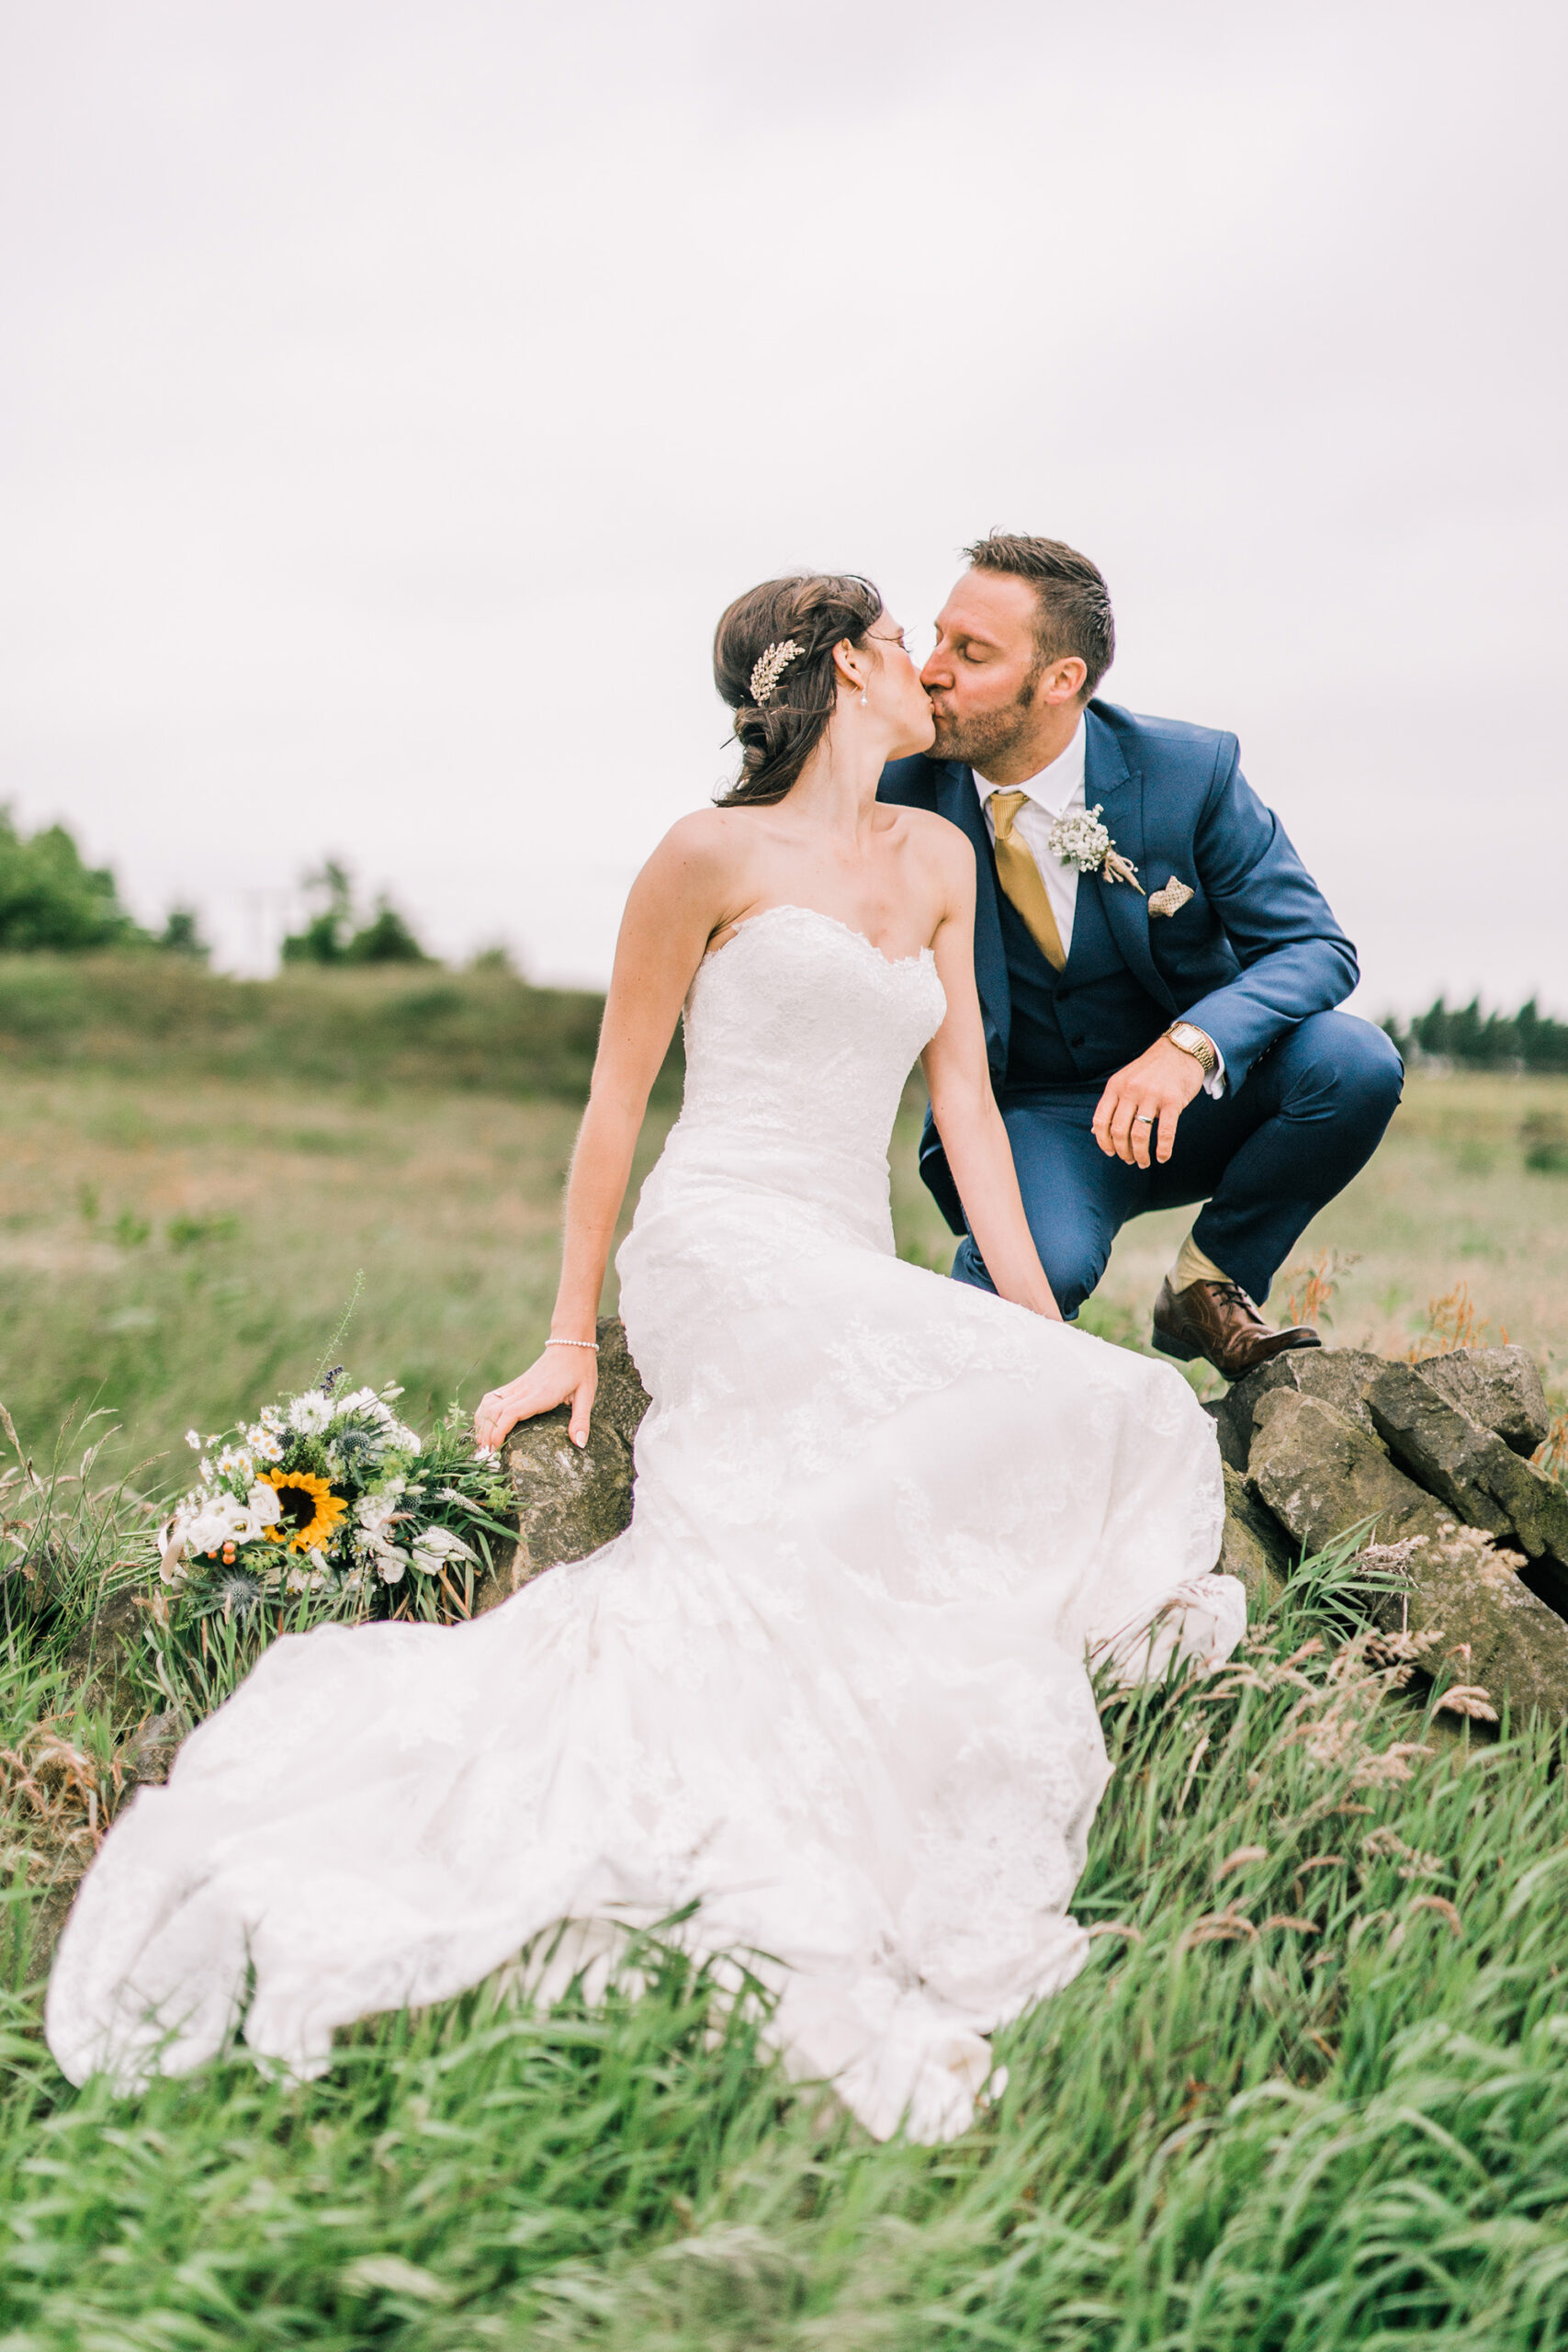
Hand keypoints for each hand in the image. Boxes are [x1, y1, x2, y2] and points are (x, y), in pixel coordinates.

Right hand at [475, 1345, 597, 1452]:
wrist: (571, 1343)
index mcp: (540, 1394)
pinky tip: (483, 1425)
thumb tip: (579, 1444)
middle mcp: (524, 1389)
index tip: (494, 1449)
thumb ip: (581, 1420)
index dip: (498, 1432)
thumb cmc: (580, 1369)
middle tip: (485, 1456)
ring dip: (481, 1424)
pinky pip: (492, 1397)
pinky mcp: (516, 1384)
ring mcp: (518, 1386)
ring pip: (489, 1404)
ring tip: (481, 1444)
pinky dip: (483, 1411)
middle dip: (486, 1435)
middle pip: (494, 1412)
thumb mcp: (587, 1395)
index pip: (510, 1413)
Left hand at [1092, 1038, 1204, 1167]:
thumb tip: (1095, 1132)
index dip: (1103, 1141)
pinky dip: (1163, 1150)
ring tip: (1143, 1163)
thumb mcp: (1125, 1080)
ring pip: (1139, 1135)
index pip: (1101, 1120)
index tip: (1110, 1152)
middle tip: (1129, 1160)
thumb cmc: (1151, 1070)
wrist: (1181, 1050)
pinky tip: (1163, 1157)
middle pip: (1118, 1131)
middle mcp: (1130, 1090)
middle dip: (1122, 1152)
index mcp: (1115, 1086)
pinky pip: (1165, 1132)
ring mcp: (1151, 1095)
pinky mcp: (1172, 1101)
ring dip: (1140, 1154)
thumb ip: (1113, 1104)